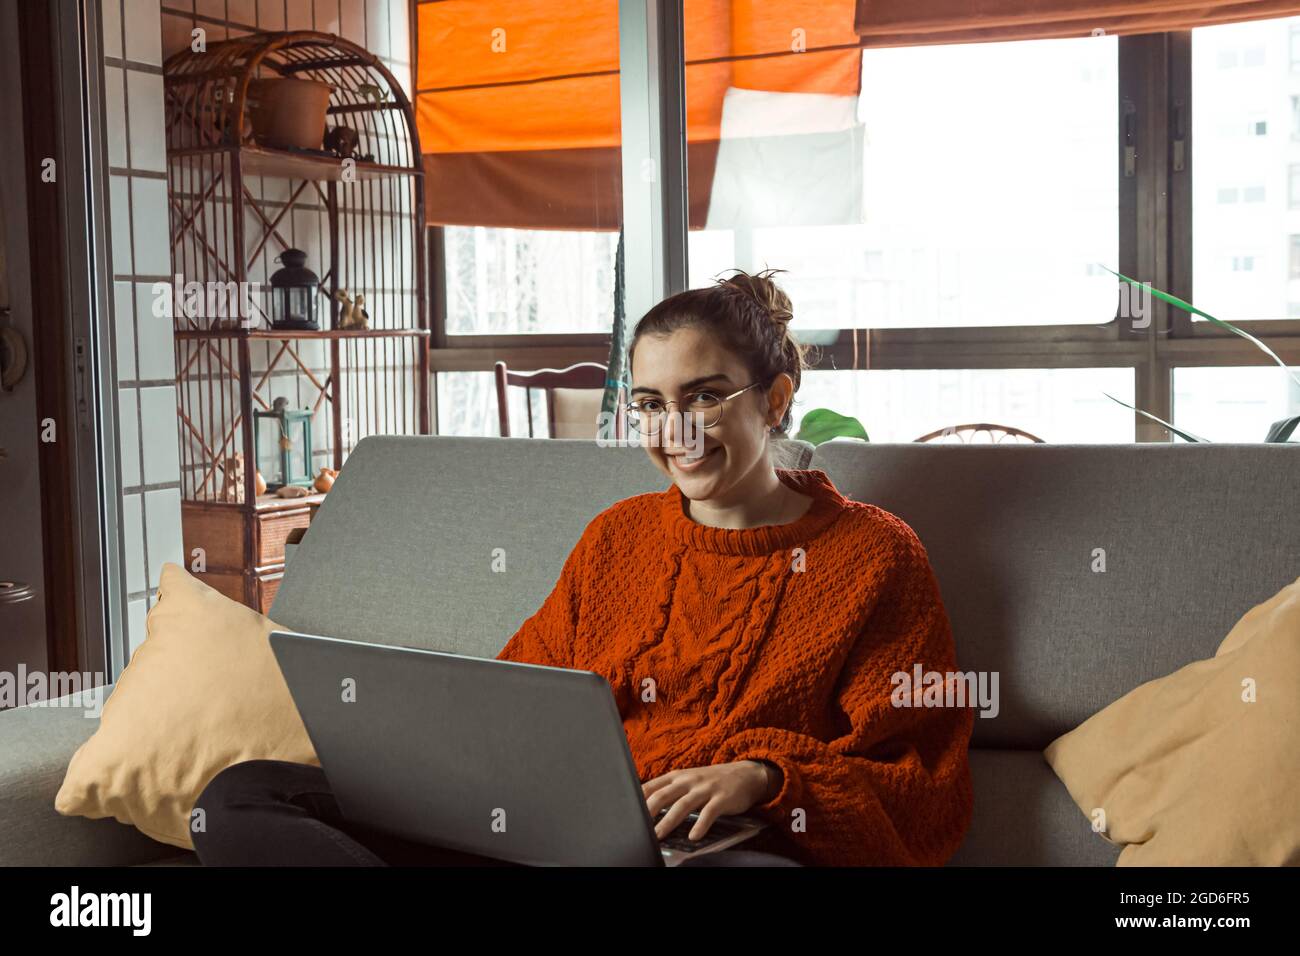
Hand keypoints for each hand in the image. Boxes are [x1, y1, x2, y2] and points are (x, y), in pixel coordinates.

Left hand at [642, 760, 779, 841]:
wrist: (746, 775)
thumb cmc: (711, 781)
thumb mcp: (688, 780)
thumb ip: (668, 790)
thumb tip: (644, 805)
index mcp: (677, 776)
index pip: (651, 786)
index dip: (637, 800)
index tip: (626, 813)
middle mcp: (689, 780)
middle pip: (663, 795)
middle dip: (649, 812)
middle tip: (638, 828)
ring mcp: (706, 788)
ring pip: (683, 805)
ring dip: (669, 821)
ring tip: (658, 835)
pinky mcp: (722, 798)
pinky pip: (709, 813)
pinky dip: (701, 825)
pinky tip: (694, 836)